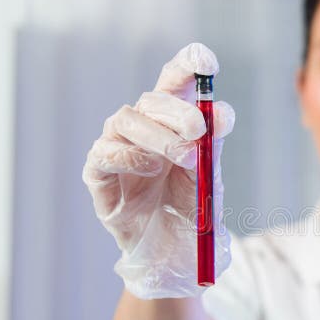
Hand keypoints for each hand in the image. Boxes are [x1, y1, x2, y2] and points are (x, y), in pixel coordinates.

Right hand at [82, 43, 234, 298]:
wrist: (175, 259)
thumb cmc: (191, 212)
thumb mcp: (210, 177)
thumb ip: (213, 145)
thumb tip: (221, 111)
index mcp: (172, 125)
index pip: (173, 84)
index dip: (186, 66)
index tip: (205, 60)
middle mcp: (142, 130)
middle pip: (152, 100)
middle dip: (178, 109)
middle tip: (200, 129)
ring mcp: (116, 150)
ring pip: (126, 119)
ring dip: (159, 135)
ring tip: (185, 158)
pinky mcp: (99, 177)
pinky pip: (104, 154)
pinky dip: (130, 156)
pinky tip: (152, 168)